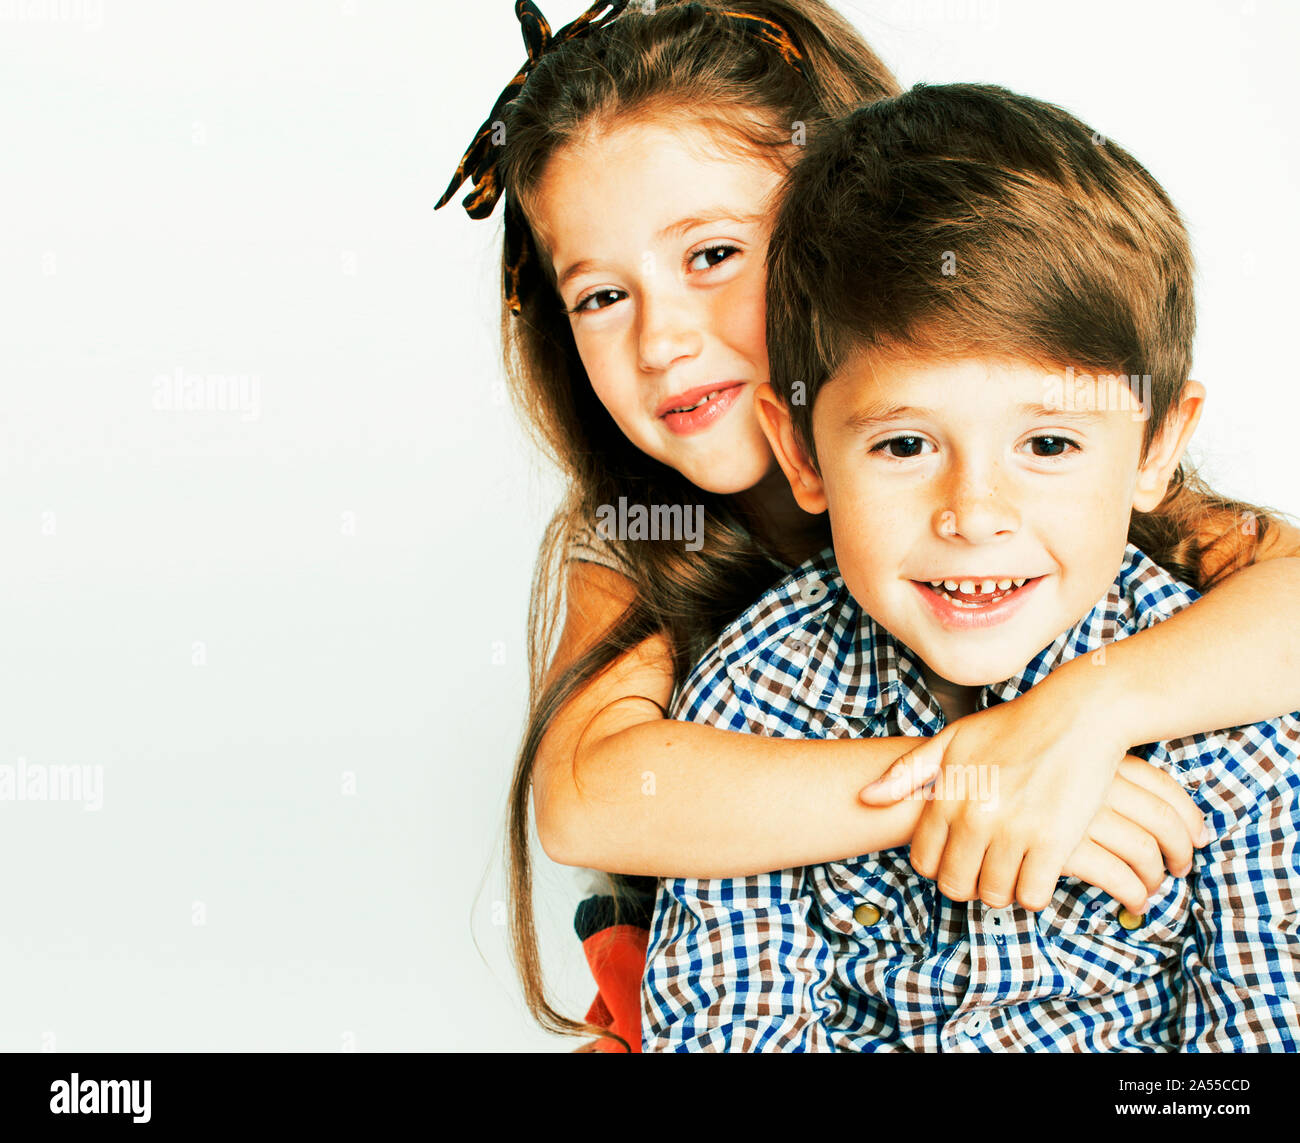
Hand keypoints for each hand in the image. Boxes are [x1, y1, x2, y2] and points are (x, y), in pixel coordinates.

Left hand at [858, 683, 1209, 912]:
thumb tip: (864, 797)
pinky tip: (1039, 869)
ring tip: (1014, 867)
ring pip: (995, 895)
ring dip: (1004, 888)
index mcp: (946, 795)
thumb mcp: (953, 739)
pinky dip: (1035, 892)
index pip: (924, 861)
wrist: (1077, 715)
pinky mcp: (1053, 842)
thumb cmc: (1013, 726)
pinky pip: (1032, 897)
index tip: (959, 856)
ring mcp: (1013, 831)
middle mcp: (974, 816)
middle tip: (988, 867)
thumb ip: (907, 772)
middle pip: (957, 885)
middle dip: (970, 883)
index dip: (940, 865)